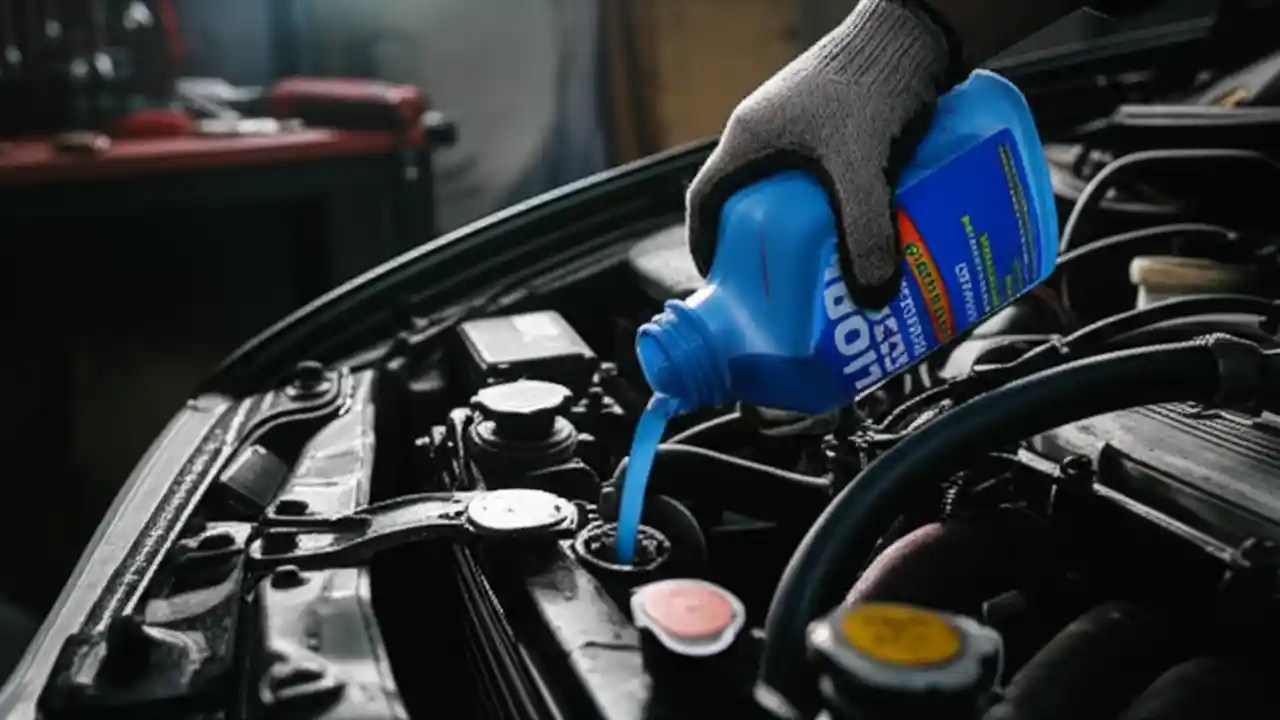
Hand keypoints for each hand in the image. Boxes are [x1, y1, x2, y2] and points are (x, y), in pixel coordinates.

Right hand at [686, 0, 951, 307]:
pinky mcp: (830, 115)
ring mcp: (796, 119)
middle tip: (777, 277)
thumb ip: (866, 232)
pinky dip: (826, 198)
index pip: (705, 199)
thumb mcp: (863, 170)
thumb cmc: (870, 87)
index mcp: (748, 139)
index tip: (720, 279)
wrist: (911, 32)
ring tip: (820, 255)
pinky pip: (815, 168)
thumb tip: (873, 296)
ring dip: (795, 220)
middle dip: (756, 240)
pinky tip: (857, 217)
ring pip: (782, 183)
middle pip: (743, 196)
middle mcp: (764, 128)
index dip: (705, 243)